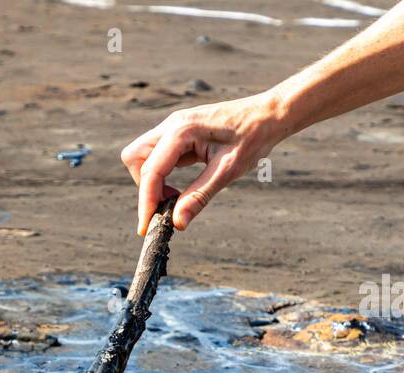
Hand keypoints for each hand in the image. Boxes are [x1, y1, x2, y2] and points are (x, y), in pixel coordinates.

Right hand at [120, 92, 291, 235]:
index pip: (150, 171)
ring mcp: (173, 127)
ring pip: (142, 156)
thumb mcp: (228, 171)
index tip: (147, 227)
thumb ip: (199, 196)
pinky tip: (181, 188)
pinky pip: (157, 156)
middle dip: (144, 187)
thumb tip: (176, 223)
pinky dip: (161, 175)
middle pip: (135, 158)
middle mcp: (172, 125)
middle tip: (166, 206)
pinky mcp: (178, 133)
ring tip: (176, 198)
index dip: (146, 202)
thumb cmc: (253, 138)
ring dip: (151, 181)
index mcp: (181, 131)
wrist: (269, 114)